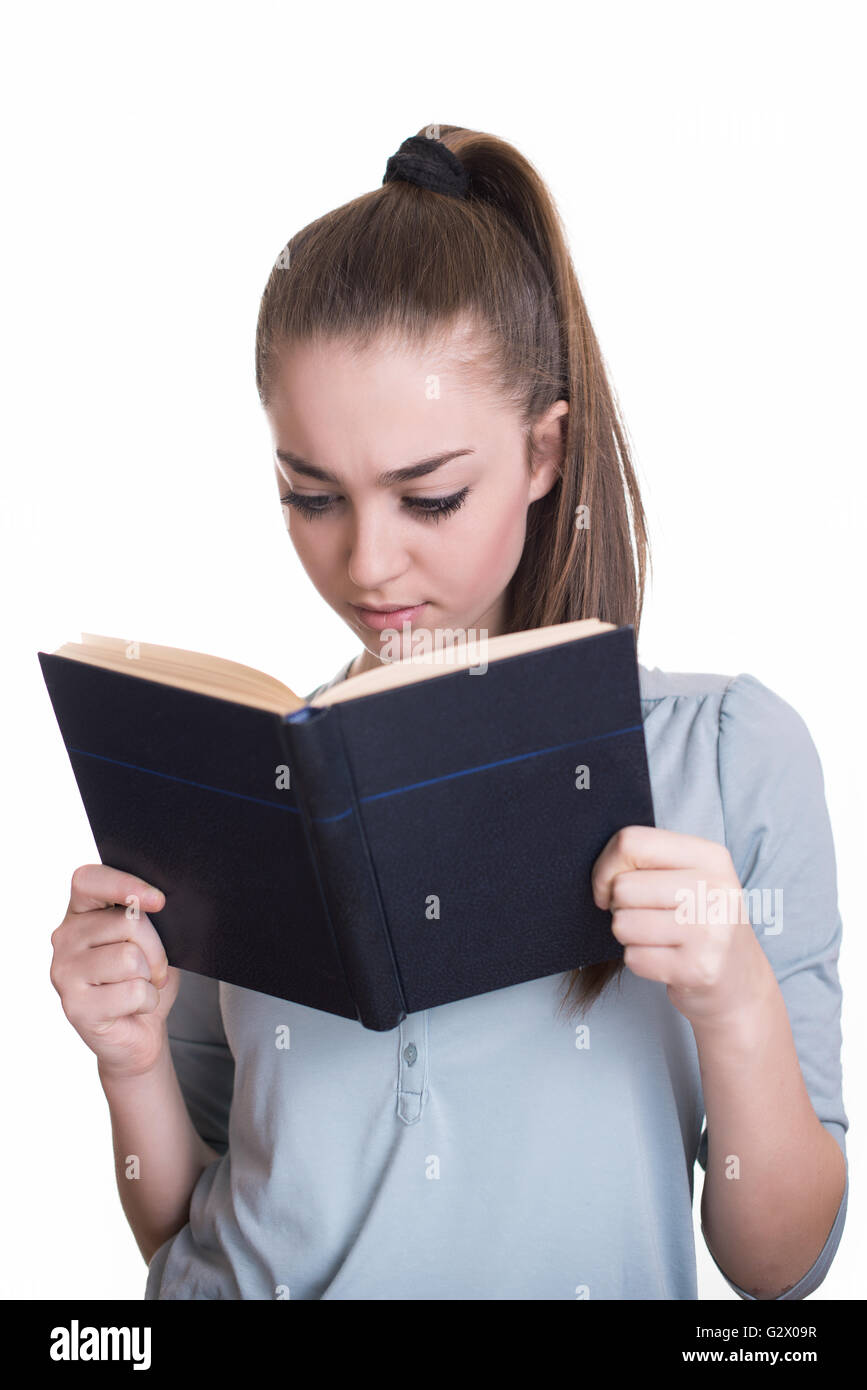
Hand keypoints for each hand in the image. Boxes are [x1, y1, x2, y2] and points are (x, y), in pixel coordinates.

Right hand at [50, 863, 180, 1078]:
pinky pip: (133, 991)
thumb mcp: (154, 939)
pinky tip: (134, 1007)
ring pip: (130, 957)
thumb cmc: (146, 978)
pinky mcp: (74, 1006)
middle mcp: (64, 938)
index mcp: (80, 912)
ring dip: (151, 977)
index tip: (159, 900)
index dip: (124, 884)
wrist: (141, 1031)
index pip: (88, 880)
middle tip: (155, 967)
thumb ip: (148, 917)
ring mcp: (64, 972)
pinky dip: (147, 1001)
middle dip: (157, 948)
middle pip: (127, 921)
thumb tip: (159, 901)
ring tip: (142, 986)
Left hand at [591, 826, 776, 1031]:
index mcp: (711, 857)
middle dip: (619, 906)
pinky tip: (665, 960)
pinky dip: (639, 961)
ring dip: (629, 936)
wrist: (741, 982)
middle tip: (644, 916)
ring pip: (623, 924)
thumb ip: (649, 861)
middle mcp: (716, 890)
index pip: (632, 842)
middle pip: (623, 887)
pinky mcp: (699, 969)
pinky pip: (634, 958)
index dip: (605, 866)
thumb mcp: (690, 877)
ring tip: (657, 938)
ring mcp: (711, 932)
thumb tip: (602, 875)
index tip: (607, 886)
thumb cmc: (700, 922)